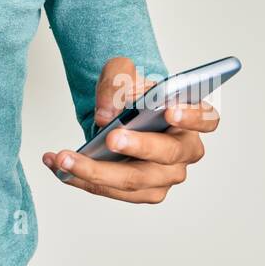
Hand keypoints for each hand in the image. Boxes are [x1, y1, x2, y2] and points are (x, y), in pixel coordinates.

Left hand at [42, 56, 219, 203]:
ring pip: (134, 181)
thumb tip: (107, 114)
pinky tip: (57, 165)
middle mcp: (184, 151)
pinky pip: (111, 190)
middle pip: (167, 155)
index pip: (206, 119)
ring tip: (63, 158)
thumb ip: (117, 81)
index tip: (168, 110)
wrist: (121, 114)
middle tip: (110, 137)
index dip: (192, 116)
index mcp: (191, 117)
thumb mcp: (122, 73)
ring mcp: (164, 176)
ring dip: (95, 171)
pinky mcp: (142, 192)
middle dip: (137, 146)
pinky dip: (81, 179)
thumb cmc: (133, 94)